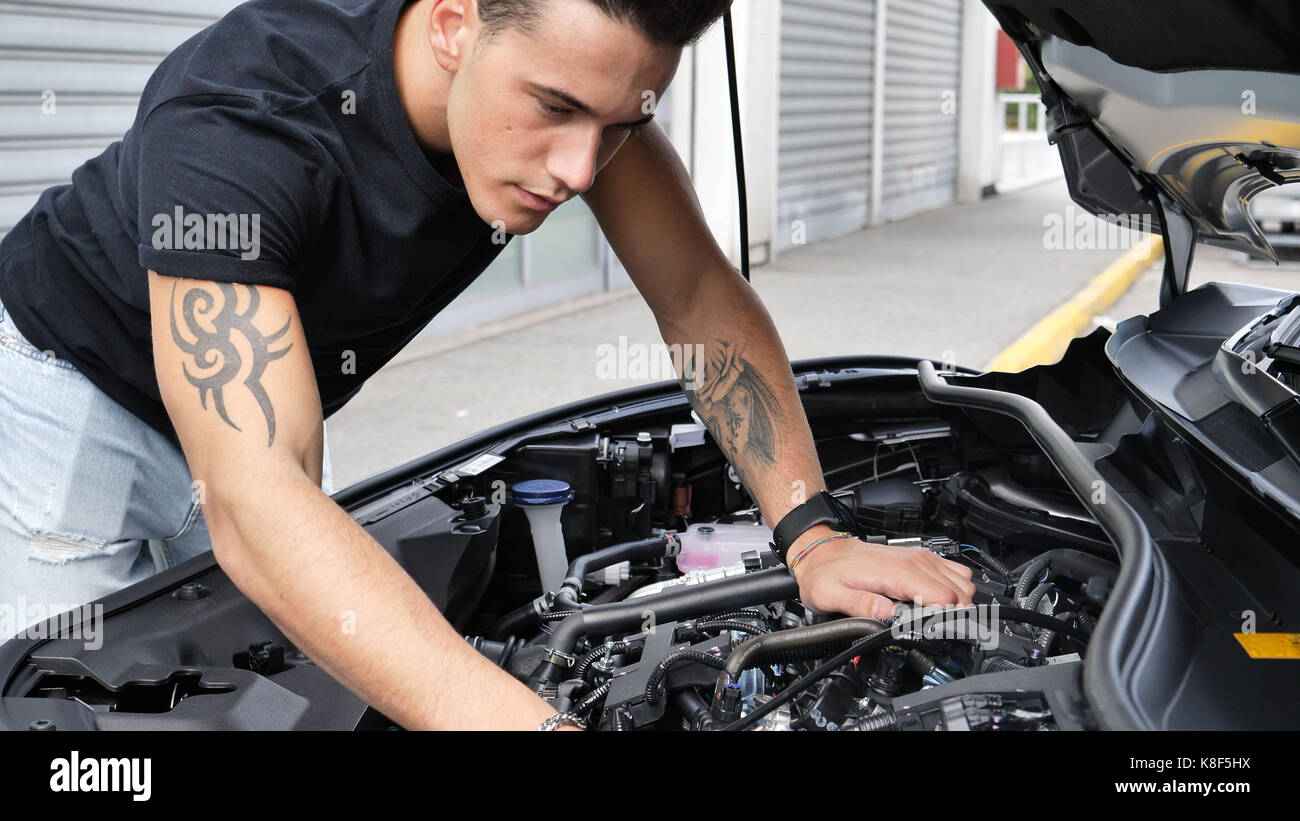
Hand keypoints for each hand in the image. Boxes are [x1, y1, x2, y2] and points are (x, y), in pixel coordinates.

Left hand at [789, 526, 975, 619]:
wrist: (822, 552)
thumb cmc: (826, 574)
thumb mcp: (830, 595)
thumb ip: (861, 605)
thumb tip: (889, 615)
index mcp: (897, 572)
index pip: (944, 597)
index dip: (946, 619)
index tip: (937, 632)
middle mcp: (914, 561)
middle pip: (961, 592)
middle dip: (956, 614)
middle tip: (937, 629)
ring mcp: (920, 558)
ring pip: (963, 581)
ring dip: (958, 601)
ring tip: (938, 617)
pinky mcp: (921, 558)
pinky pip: (955, 572)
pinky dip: (955, 588)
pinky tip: (938, 602)